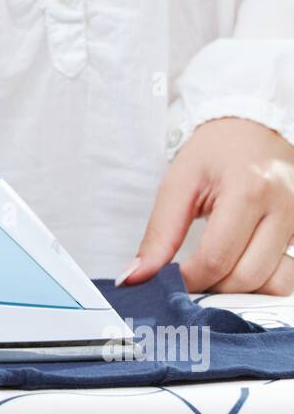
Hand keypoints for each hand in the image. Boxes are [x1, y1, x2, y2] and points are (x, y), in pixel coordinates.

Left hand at [120, 118, 293, 294]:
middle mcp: (283, 207)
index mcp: (248, 190)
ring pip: (276, 283)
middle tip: (192, 275)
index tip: (170, 279)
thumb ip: (158, 235)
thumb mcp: (178, 185)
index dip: (188, 279)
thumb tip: (135, 276)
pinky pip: (290, 273)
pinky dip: (264, 279)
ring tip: (219, 268)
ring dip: (242, 288)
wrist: (251, 126)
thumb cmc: (214, 152)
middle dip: (213, 286)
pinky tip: (241, 262)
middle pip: (247, 277)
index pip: (216, 258)